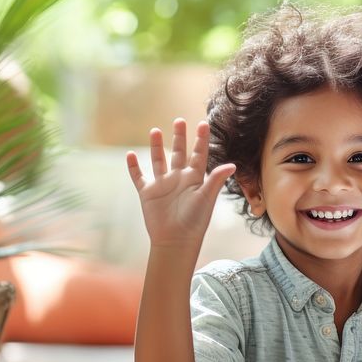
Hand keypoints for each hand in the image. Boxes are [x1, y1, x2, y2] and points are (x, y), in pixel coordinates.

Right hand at [126, 119, 235, 248]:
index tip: (203, 123)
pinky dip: (133, 167)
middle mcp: (179, 179)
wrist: (175, 241)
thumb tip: (232, 165)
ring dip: (155, 146)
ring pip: (158, 160)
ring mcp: (163, 185)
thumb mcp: (206, 198)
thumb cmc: (195, 221)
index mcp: (195, 179)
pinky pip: (139, 177)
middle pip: (179, 153)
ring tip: (155, 130)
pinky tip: (129, 155)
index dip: (201, 140)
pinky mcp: (148, 193)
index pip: (199, 154)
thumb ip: (216, 180)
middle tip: (179, 120)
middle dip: (179, 137)